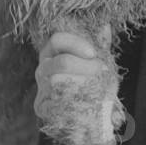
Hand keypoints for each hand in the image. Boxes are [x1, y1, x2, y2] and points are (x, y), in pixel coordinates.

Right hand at [34, 24, 112, 144]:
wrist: (89, 119)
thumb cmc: (92, 85)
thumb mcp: (98, 63)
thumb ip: (100, 45)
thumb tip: (104, 25)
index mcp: (53, 54)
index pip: (56, 40)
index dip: (75, 43)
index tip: (93, 52)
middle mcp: (43, 70)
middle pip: (60, 63)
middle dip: (84, 66)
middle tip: (101, 71)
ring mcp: (41, 90)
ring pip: (58, 84)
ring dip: (83, 84)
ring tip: (97, 87)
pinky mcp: (43, 109)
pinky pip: (57, 104)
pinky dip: (76, 102)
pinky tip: (88, 103)